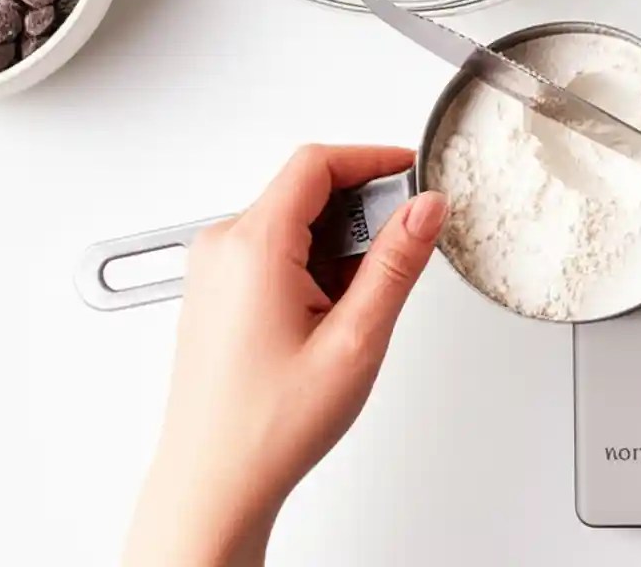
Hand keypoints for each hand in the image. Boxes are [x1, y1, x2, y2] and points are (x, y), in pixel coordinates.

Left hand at [123, 145, 446, 566]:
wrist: (214, 482)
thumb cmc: (268, 425)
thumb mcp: (356, 339)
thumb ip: (396, 263)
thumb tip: (425, 208)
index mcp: (253, 245)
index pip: (317, 164)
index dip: (373, 159)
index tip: (414, 173)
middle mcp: (223, 247)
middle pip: (305, 190)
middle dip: (362, 211)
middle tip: (402, 253)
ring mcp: (215, 270)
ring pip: (293, 223)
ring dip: (339, 245)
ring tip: (358, 308)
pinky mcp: (218, 292)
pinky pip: (274, 252)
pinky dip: (314, 266)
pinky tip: (331, 317)